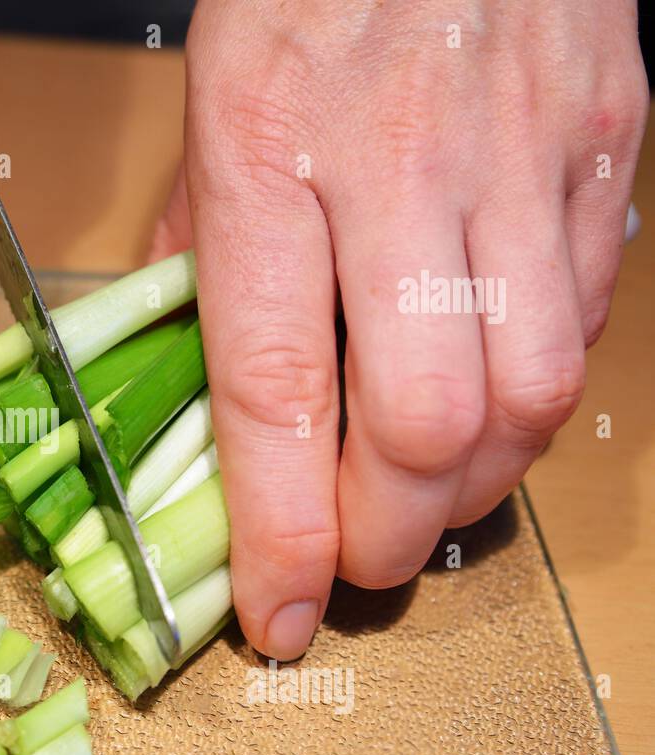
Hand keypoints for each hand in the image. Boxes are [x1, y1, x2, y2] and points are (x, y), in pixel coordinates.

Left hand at [155, 0, 646, 658]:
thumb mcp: (210, 100)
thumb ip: (198, 247)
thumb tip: (194, 373)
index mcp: (265, 151)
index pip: (275, 390)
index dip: (279, 531)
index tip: (274, 612)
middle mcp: (397, 164)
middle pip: (420, 421)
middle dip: (385, 535)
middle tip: (354, 561)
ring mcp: (518, 155)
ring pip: (526, 394)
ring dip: (472, 488)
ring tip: (423, 499)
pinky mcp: (601, 147)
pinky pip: (584, 320)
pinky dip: (532, 397)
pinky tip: (485, 399)